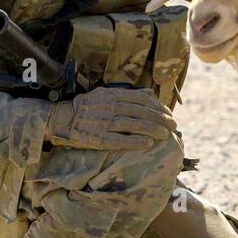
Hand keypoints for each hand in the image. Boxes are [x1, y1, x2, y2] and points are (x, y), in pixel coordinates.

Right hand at [45, 85, 175, 150]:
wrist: (64, 118)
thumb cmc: (88, 106)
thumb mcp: (106, 93)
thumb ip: (128, 93)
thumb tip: (150, 94)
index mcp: (114, 95)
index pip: (143, 100)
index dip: (159, 108)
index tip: (170, 114)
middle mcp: (111, 107)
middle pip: (142, 113)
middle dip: (161, 119)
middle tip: (173, 126)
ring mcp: (105, 122)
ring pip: (134, 125)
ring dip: (152, 130)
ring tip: (165, 135)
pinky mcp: (99, 138)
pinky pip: (120, 140)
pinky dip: (135, 141)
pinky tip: (148, 144)